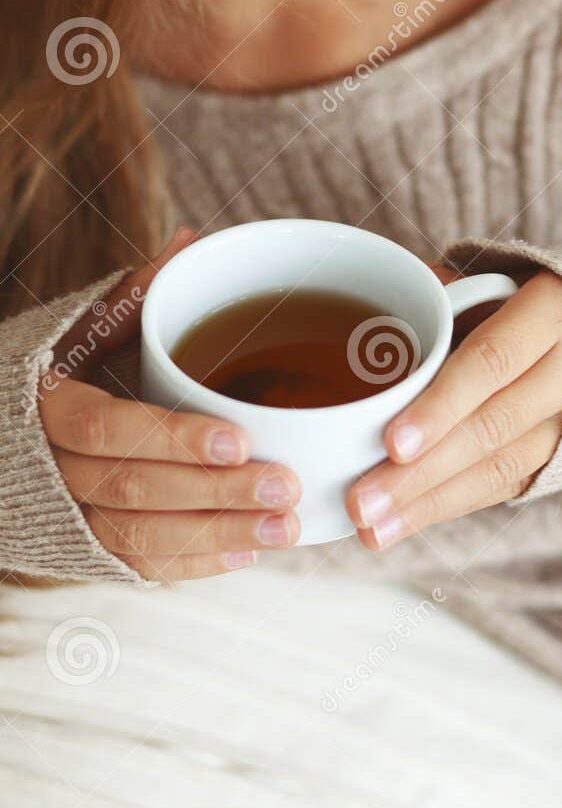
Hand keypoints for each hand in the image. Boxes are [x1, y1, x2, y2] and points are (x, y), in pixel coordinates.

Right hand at [38, 227, 302, 581]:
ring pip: (141, 538)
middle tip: (285, 484)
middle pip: (133, 489)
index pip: (105, 427)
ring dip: (219, 533)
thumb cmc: (62, 373)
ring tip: (287, 526)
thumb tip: (192, 240)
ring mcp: (69, 518)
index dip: (170, 437)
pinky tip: (251, 550)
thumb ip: (137, 295)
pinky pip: (143, 567)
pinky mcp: (89, 553)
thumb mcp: (86, 330)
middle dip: (215, 491)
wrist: (6, 439)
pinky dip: (198, 563)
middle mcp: (52, 469)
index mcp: (48, 406)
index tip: (239, 437)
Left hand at [346, 264, 561, 548]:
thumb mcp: (501, 278)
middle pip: (491, 426)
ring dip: (428, 503)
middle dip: (421, 472)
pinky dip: (450, 505)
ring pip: (498, 467)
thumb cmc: (538, 299)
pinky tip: (403, 523)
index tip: (391, 443)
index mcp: (552, 311)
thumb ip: (442, 296)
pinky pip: (504, 484)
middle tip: (360, 502)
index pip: (492, 361)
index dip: (442, 404)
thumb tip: (373, 328)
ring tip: (371, 529)